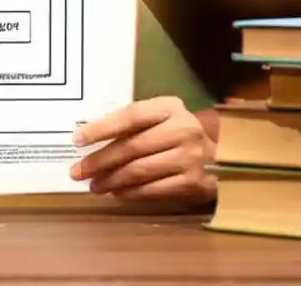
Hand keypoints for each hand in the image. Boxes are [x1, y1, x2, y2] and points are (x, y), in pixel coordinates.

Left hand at [69, 96, 215, 203]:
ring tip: (93, 185)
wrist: (223, 156)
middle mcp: (183, 129)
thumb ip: (132, 124)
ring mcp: (190, 157)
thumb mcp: (160, 118)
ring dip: (111, 180)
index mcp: (170, 107)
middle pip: (132, 146)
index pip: (132, 115)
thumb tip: (89, 139)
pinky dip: (130, 193)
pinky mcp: (194, 183)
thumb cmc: (177, 134)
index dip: (102, 128)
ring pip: (140, 171)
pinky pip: (153, 190)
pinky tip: (115, 193)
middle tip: (78, 171)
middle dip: (100, 161)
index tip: (77, 140)